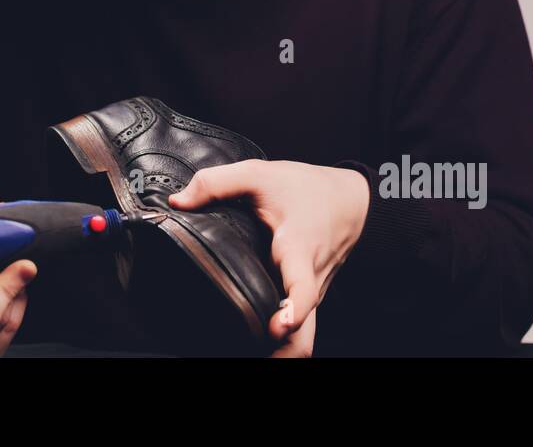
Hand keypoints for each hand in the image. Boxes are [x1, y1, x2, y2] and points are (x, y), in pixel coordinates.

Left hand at [168, 160, 369, 356]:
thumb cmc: (308, 188)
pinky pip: (300, 329)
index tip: (277, 327)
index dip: (292, 312)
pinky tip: (255, 343)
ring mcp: (313, 295)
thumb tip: (178, 202)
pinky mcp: (310, 298)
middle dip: (282, 355)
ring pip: (302, 338)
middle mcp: (310, 281)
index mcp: (299, 252)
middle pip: (304, 336)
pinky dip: (282, 341)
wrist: (354, 199)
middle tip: (249, 357)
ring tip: (244, 355)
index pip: (303, 290)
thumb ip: (217, 183)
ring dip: (280, 352)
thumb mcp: (261, 174)